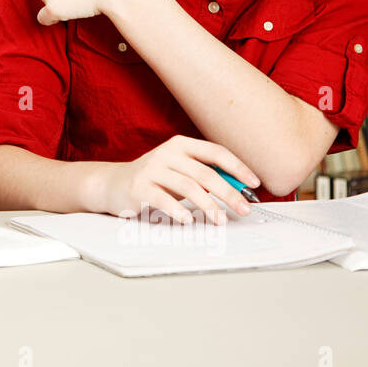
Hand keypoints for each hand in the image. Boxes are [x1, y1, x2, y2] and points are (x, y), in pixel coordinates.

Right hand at [96, 135, 260, 224]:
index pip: (216, 152)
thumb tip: (239, 191)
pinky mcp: (138, 187)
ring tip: (220, 221)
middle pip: (206, 173)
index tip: (254, 184)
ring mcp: (152, 169)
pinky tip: (188, 220)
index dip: (238, 167)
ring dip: (209, 206)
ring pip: (188, 187)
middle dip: (229, 193)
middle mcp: (167, 153)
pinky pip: (163, 200)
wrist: (113, 184)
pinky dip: (178, 211)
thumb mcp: (180, 172)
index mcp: (181, 145)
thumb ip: (204, 177)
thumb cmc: (155, 180)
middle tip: (244, 210)